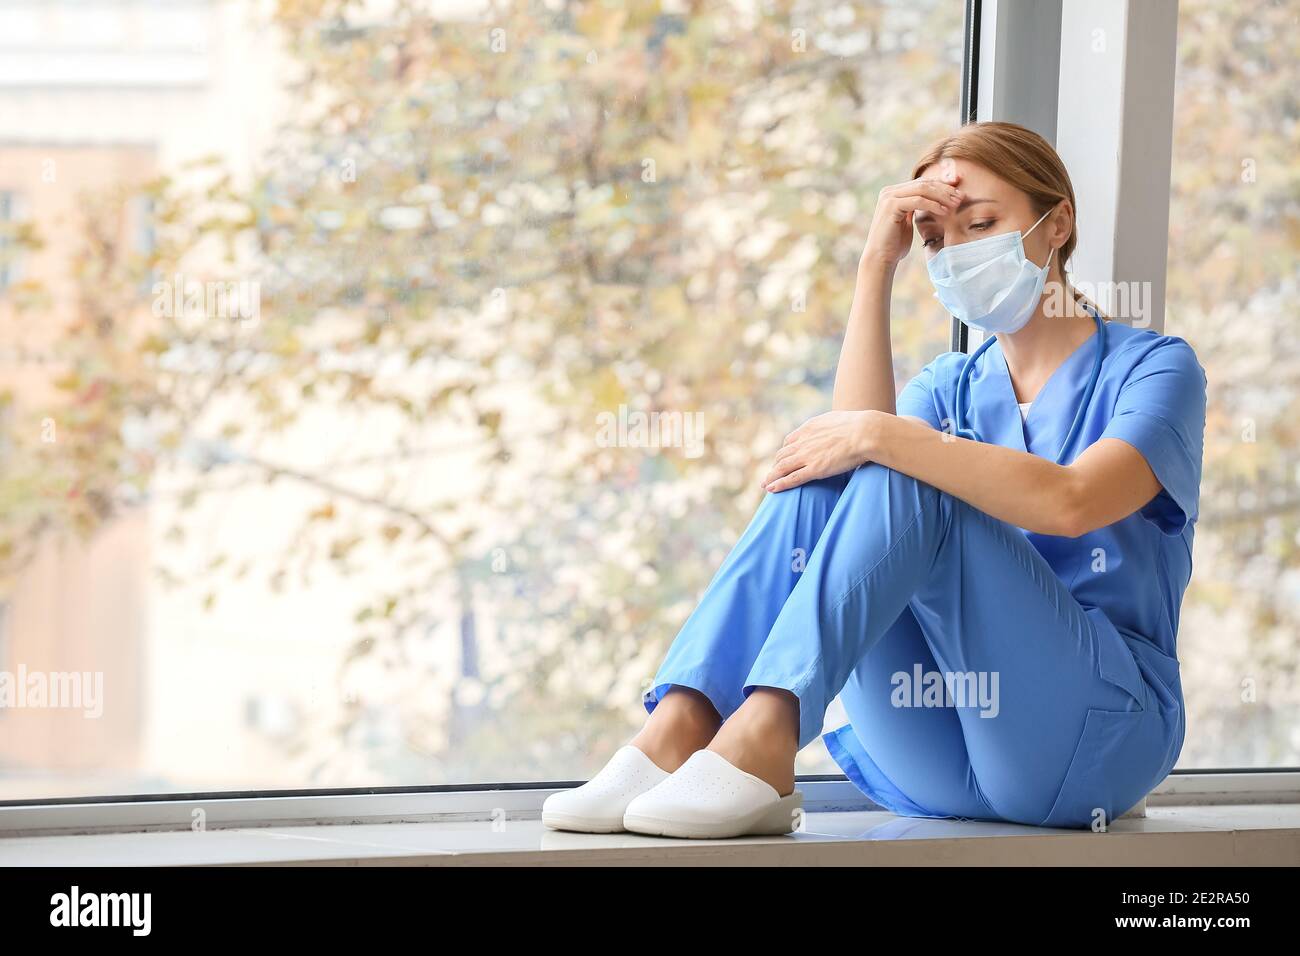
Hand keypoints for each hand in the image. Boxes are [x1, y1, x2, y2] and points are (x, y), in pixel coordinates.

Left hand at [762, 410, 876, 492]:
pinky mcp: (814, 469)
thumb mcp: (837, 419)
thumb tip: (832, 426)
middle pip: (783, 455)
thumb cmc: (858, 426)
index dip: (785, 451)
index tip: (783, 458)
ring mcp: (807, 456)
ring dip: (771, 476)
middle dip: (776, 465)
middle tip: (772, 474)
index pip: (790, 441)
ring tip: (764, 484)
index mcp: (809, 428)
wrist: (865, 433)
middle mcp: (804, 441)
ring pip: (782, 467)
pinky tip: (771, 489)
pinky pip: (792, 478)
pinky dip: (779, 484)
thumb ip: (828, 425)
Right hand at [860, 171, 962, 269]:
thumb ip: (917, 207)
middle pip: (923, 183)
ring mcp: (889, 197)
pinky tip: (944, 211)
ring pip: (922, 189)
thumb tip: (936, 200)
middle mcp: (889, 191)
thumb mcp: (909, 221)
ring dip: (942, 196)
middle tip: (961, 197)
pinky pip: (917, 201)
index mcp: (894, 193)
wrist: (880, 258)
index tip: (959, 190)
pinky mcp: (891, 206)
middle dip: (945, 189)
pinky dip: (932, 205)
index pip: (922, 183)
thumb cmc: (895, 244)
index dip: (942, 185)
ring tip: (955, 204)